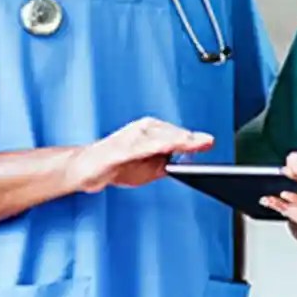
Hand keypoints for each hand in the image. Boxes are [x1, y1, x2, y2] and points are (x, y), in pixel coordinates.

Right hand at [69, 117, 213, 192]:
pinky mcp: (121, 148)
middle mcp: (143, 128)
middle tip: (208, 142)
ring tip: (195, 143)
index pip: (178, 134)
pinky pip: (142, 147)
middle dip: (190, 139)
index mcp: (151, 130)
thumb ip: (168, 162)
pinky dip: (156, 147)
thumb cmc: (118, 165)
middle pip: (172, 134)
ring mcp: (132, 136)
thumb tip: (189, 161)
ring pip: (160, 137)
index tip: (209, 141)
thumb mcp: (150, 167)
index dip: (194, 139)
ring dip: (178, 140)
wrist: (87, 168)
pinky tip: (168, 148)